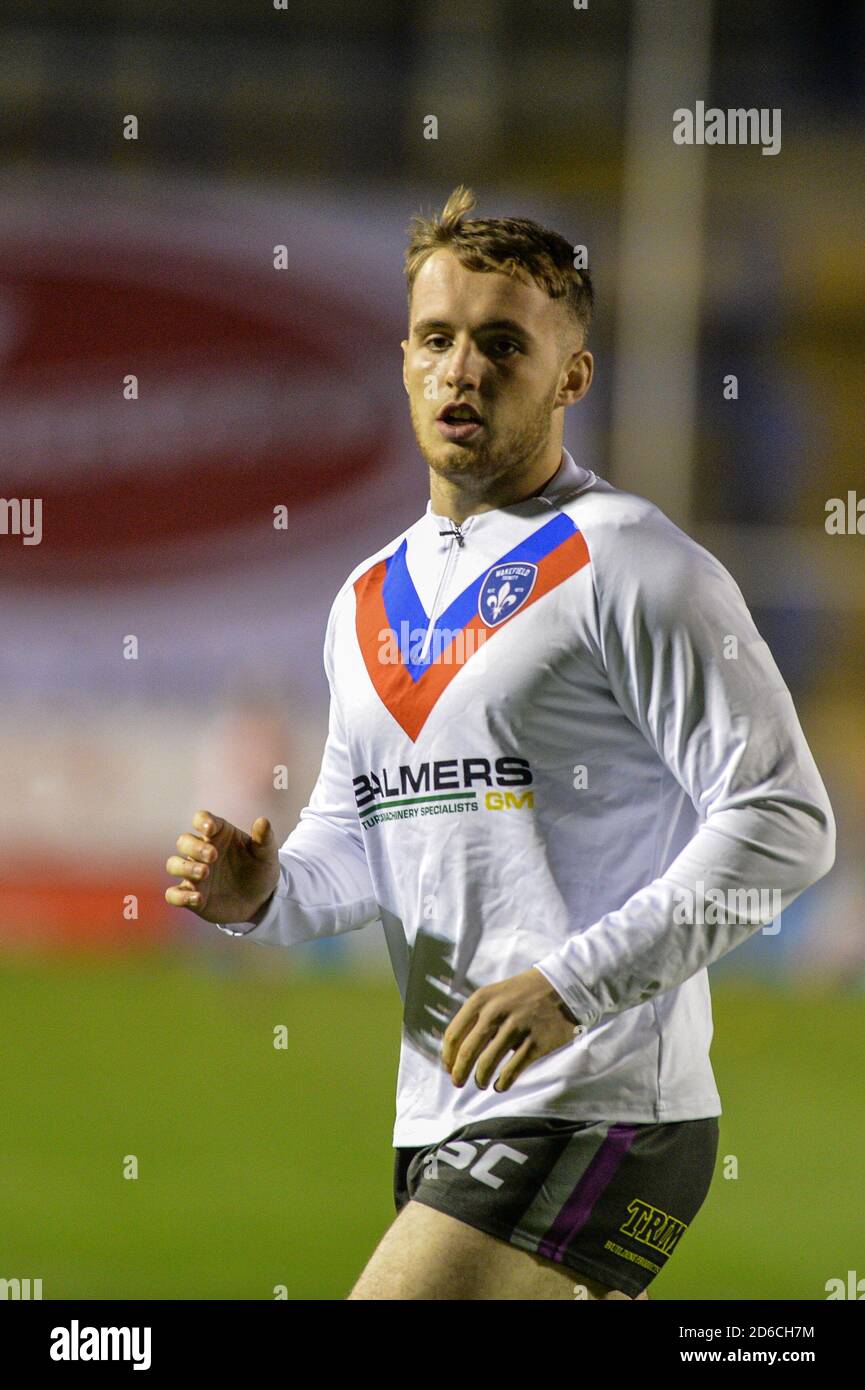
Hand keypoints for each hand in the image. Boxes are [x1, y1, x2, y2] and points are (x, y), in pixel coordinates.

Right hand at [165, 809, 278, 924]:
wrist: (261, 901)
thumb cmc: (260, 870)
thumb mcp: (267, 854)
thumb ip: (264, 838)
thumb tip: (263, 821)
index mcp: (219, 835)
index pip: (202, 819)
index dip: (202, 821)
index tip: (210, 828)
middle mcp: (201, 852)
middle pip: (184, 841)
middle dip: (194, 847)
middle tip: (213, 855)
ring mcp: (194, 874)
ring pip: (174, 864)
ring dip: (185, 867)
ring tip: (205, 873)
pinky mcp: (191, 895)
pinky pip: (173, 894)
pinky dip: (180, 896)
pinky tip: (198, 898)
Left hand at [441, 967, 579, 1092]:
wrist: (563, 986)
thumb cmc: (523, 993)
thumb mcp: (495, 994)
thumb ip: (476, 1017)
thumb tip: (457, 1050)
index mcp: (481, 1000)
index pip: (453, 1034)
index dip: (448, 1056)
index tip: (448, 1067)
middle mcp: (496, 1012)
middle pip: (468, 1052)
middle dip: (459, 1072)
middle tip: (458, 1083)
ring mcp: (517, 1028)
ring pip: (487, 1064)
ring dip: (480, 1079)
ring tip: (481, 1083)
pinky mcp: (536, 1043)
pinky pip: (512, 1070)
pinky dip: (503, 1083)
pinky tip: (500, 1085)